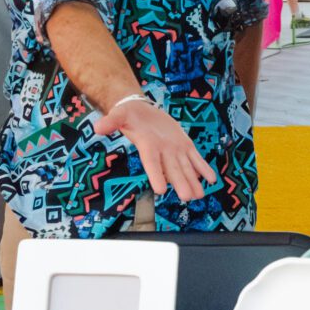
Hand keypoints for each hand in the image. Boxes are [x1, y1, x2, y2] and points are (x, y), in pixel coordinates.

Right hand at [95, 97, 216, 204]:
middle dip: (180, 183)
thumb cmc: (128, 115)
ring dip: (193, 181)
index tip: (161, 190)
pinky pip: (195, 157)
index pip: (151, 164)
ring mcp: (174, 149)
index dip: (156, 176)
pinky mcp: (183, 143)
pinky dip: (203, 167)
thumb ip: (110, 121)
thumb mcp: (118, 114)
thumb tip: (97, 127)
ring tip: (200, 195)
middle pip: (172, 170)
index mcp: (147, 146)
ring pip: (186, 167)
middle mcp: (162, 152)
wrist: (140, 111)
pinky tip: (211, 179)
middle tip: (188, 198)